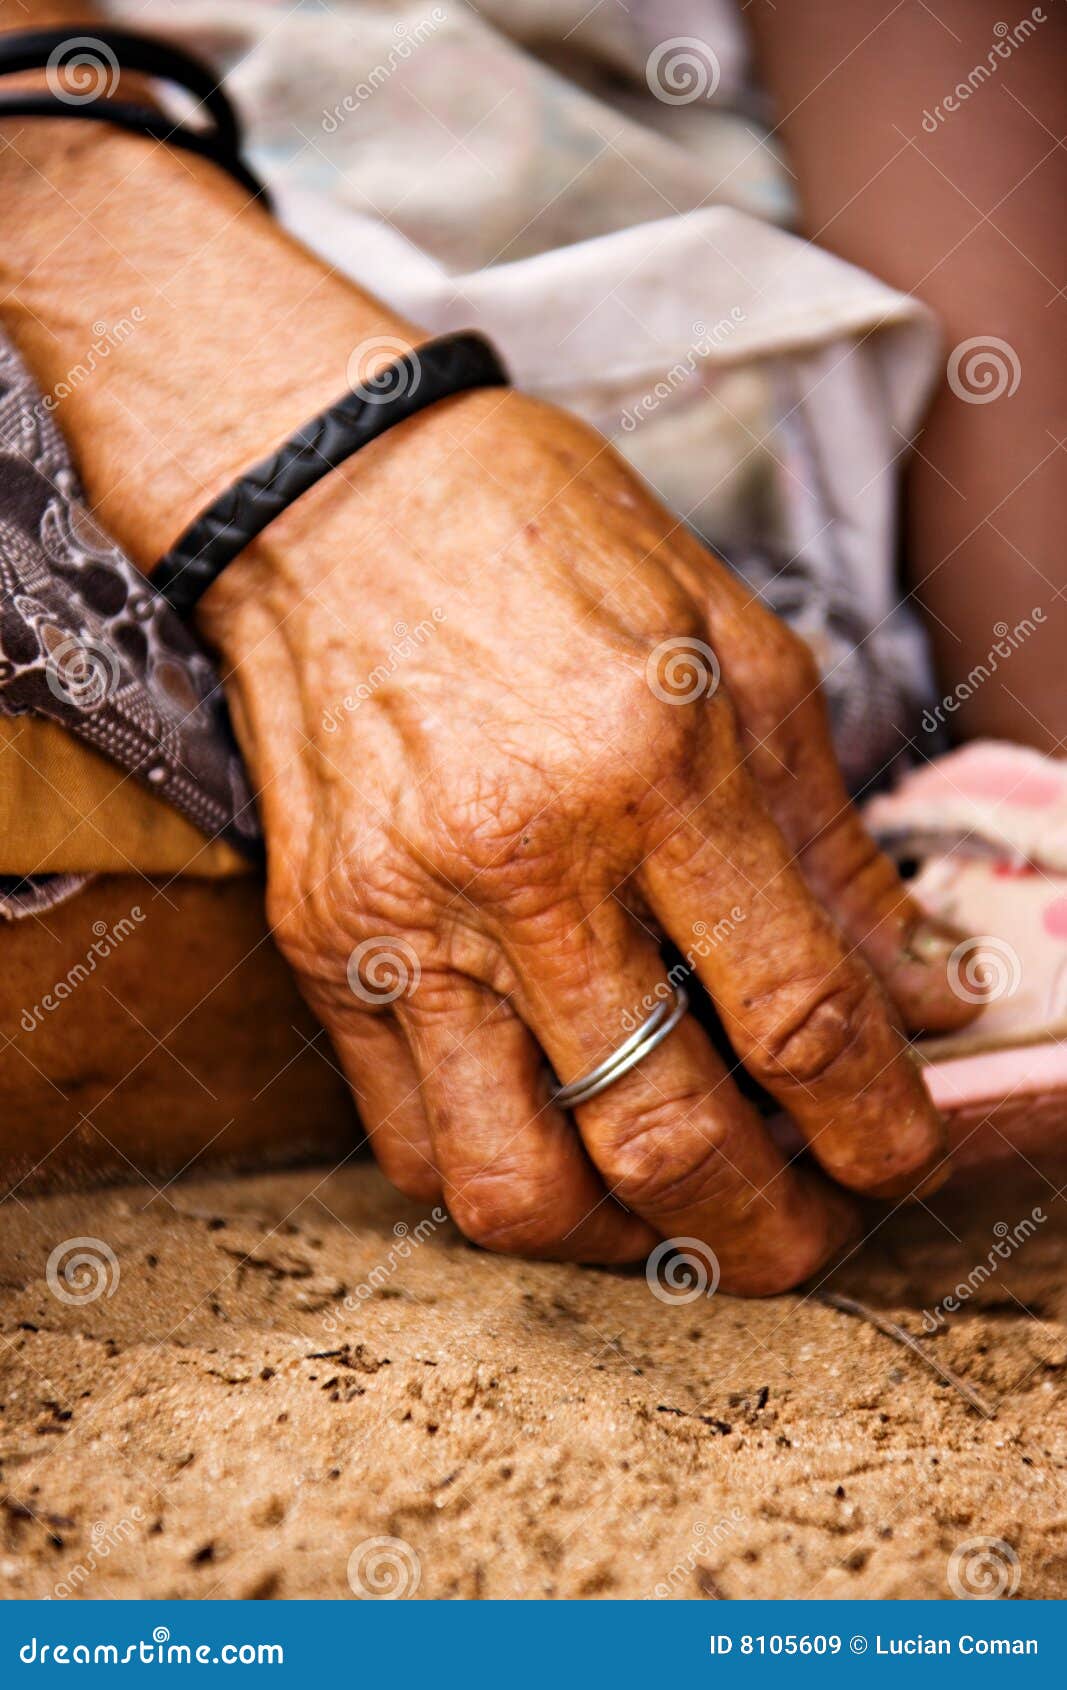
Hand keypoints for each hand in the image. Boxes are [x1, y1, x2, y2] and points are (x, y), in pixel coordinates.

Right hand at [202, 386, 974, 1293]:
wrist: (338, 499)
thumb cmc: (550, 545)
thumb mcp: (742, 654)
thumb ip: (835, 847)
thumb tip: (920, 991)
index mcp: (653, 770)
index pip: (798, 1014)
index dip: (877, 1125)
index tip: (902, 1159)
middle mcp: (520, 865)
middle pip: (662, 1137)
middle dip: (767, 1230)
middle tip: (809, 1231)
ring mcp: (403, 919)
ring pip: (513, 1184)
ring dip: (622, 1239)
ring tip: (678, 1208)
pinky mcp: (322, 946)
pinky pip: (405, 1137)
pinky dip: (500, 1177)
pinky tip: (560, 1139)